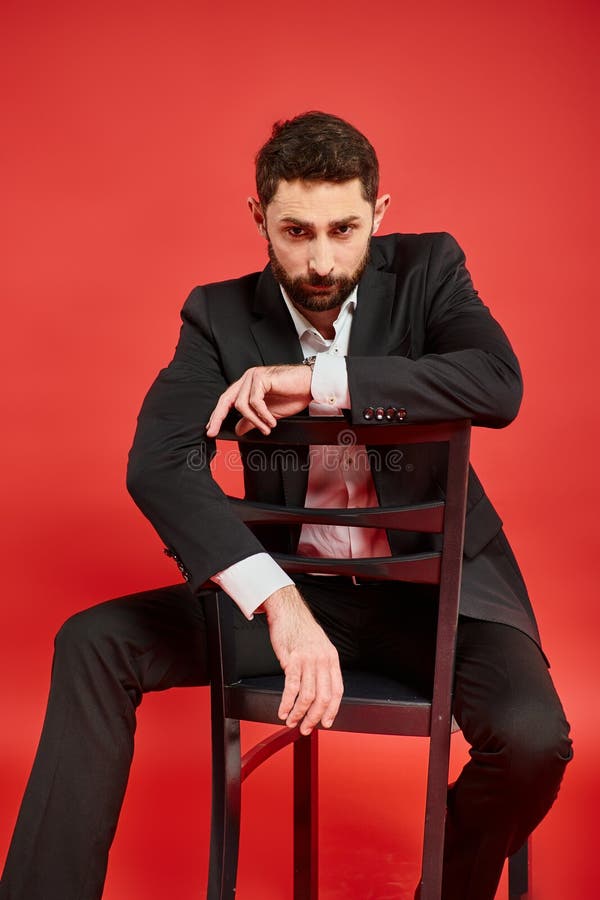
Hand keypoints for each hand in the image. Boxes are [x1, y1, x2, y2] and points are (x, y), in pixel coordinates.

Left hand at [206, 364, 311, 437]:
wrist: (310, 386)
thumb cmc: (293, 395)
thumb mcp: (269, 414)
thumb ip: (252, 420)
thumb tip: (238, 430)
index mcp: (248, 385)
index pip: (227, 400)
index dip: (217, 415)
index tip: (211, 429)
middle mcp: (248, 379)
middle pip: (227, 400)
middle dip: (218, 417)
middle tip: (214, 432)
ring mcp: (254, 377)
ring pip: (242, 404)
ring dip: (254, 420)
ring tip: (266, 428)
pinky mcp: (262, 378)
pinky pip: (255, 401)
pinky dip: (262, 414)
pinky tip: (271, 421)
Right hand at [263, 585, 343, 734]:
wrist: (288, 611)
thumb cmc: (301, 629)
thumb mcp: (319, 647)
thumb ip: (321, 667)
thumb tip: (318, 689)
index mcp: (332, 659)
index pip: (337, 691)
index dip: (332, 710)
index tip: (325, 722)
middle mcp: (323, 660)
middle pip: (323, 697)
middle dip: (314, 717)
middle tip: (306, 728)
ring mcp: (308, 660)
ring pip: (307, 696)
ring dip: (299, 714)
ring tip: (291, 721)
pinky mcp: (292, 659)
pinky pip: (291, 688)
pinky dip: (286, 703)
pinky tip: (282, 710)